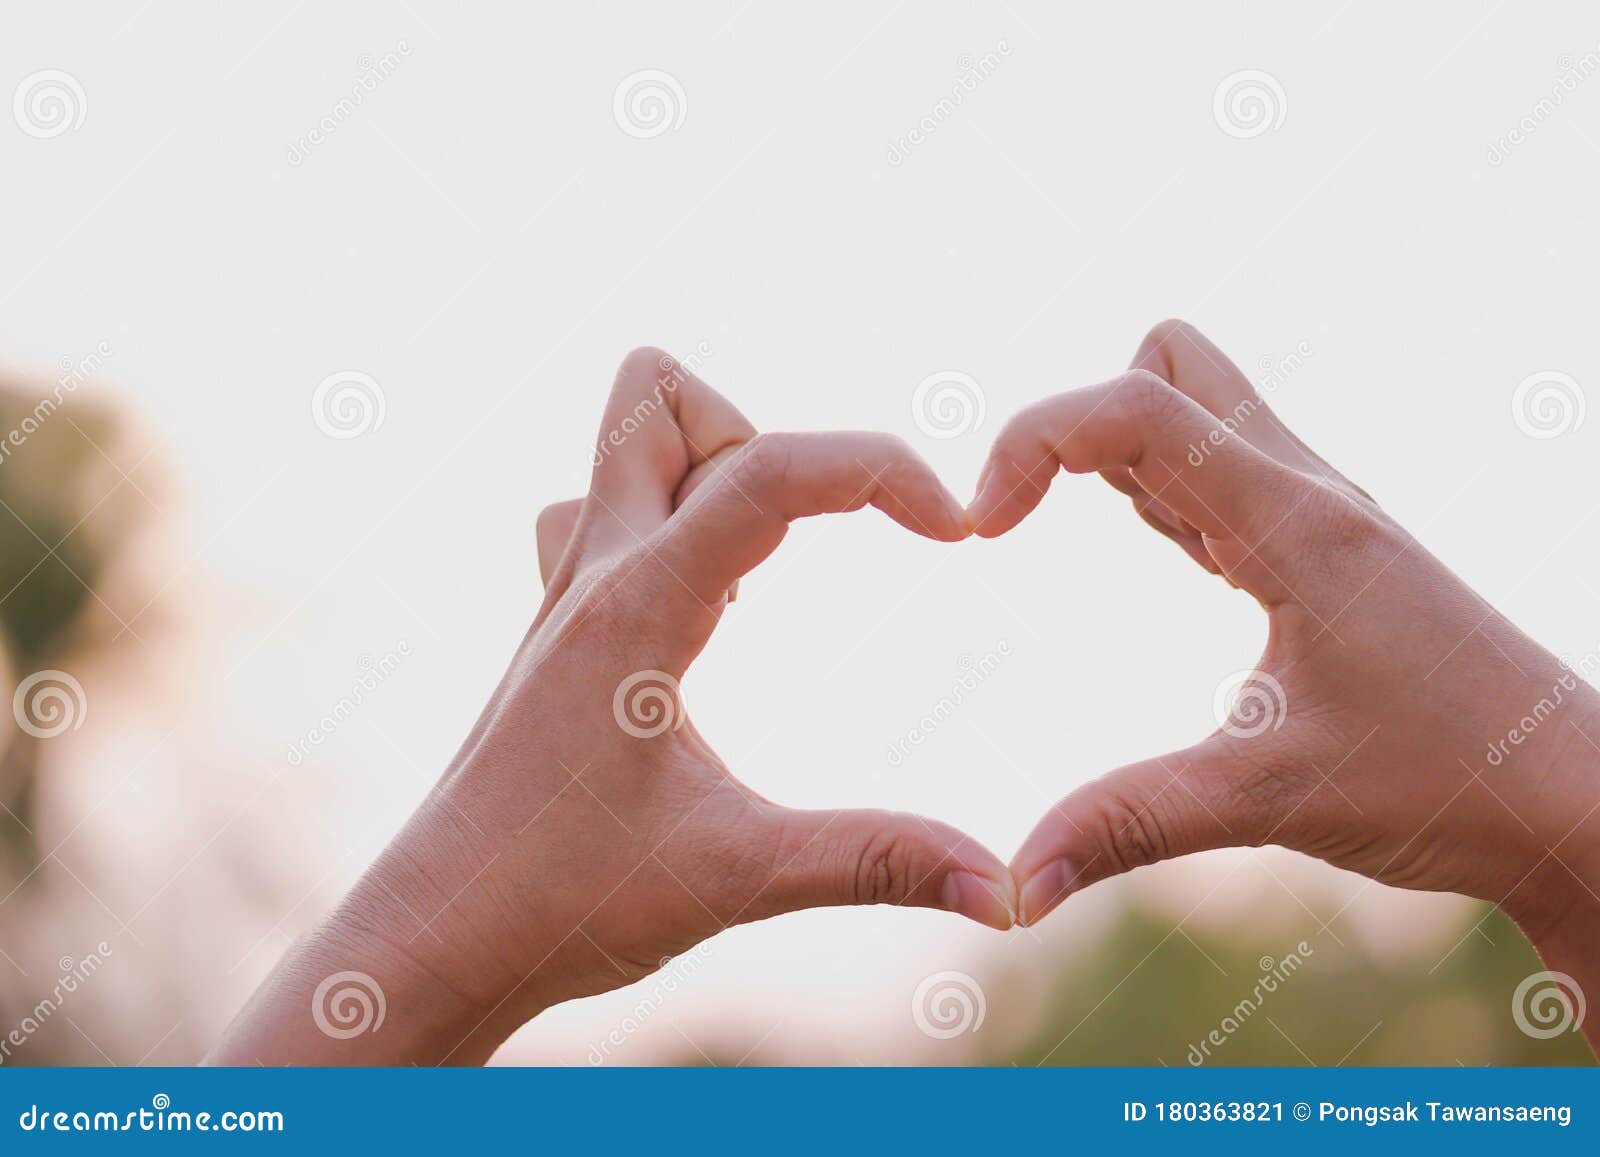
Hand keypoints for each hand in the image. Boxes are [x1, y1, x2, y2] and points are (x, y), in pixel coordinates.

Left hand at [211, 349, 1014, 1064]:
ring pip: (622, 442)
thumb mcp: (736, 878)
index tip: (959, 530)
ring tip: (764, 574)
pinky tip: (712, 610)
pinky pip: (608, 513)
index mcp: (636, 608)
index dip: (882, 470)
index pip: (768, 468)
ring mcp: (565, 596)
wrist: (433, 941)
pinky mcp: (559, 630)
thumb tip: (1005, 891)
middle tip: (814, 549)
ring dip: (709, 467)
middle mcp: (591, 575)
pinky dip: (674, 521)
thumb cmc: (559, 906)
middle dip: (766, 439)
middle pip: (660, 396)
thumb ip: (874, 863)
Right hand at [968, 321, 1599, 1050]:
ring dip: (1109, 456)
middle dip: (1072, 423)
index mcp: (1295, 521)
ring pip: (1191, 414)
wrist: (1575, 801)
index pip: (1135, 404)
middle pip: (1164, 366)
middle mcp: (1306, 493)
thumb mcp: (1273, 800)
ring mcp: (1316, 518)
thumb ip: (1130, 825)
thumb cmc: (1453, 783)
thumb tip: (1012, 886)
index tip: (981, 533)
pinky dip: (1154, 494)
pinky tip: (1143, 551)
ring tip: (1046, 533)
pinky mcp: (1320, 556)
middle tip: (1025, 519)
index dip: (1033, 440)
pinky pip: (1215, 479)